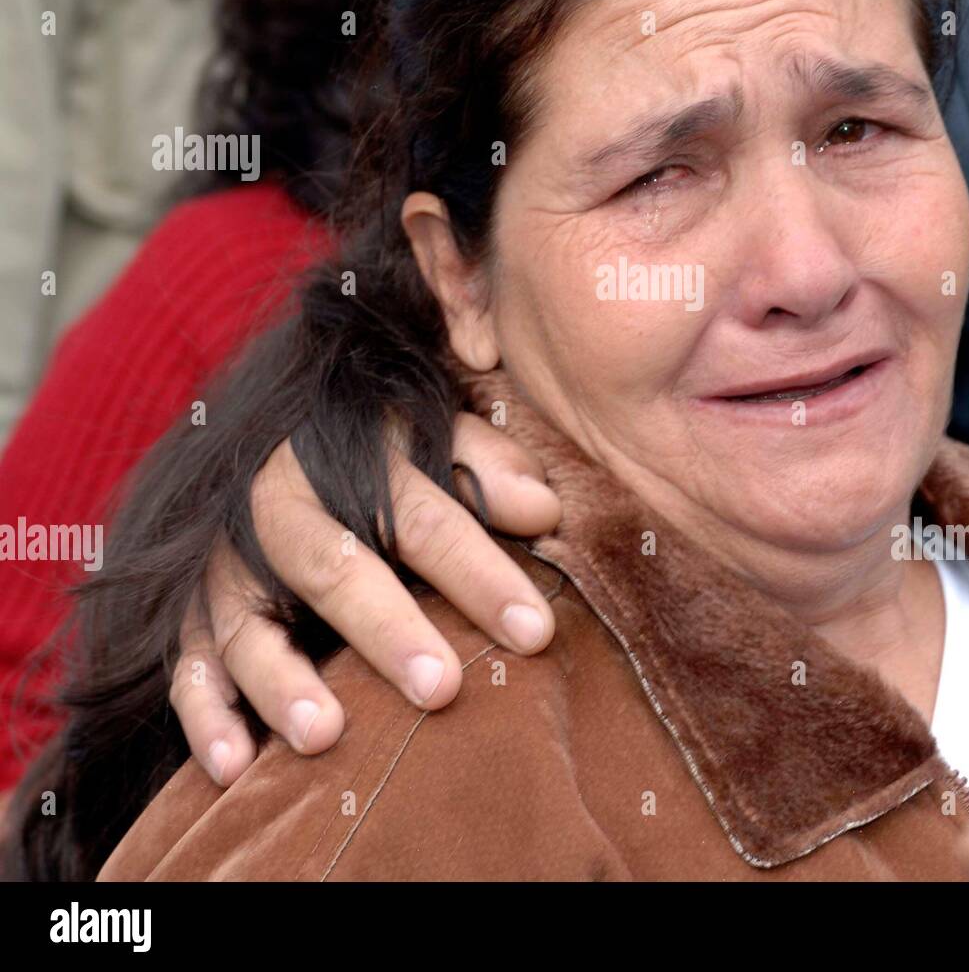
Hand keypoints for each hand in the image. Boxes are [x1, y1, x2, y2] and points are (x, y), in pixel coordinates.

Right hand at [169, 413, 560, 786]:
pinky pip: (187, 667)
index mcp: (349, 457)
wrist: (276, 439)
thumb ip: (487, 466)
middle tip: (441, 688)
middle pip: (333, 568)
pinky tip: (237, 769)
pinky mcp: (191, 613)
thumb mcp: (433, 436)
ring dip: (283, 683)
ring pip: (248, 624)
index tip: (536, 632)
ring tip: (327, 735)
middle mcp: (279, 507)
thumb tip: (543, 509)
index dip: (480, 575)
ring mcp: (226, 563)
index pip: (424, 517)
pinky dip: (206, 717)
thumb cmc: (384, 452)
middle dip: (388, 630)